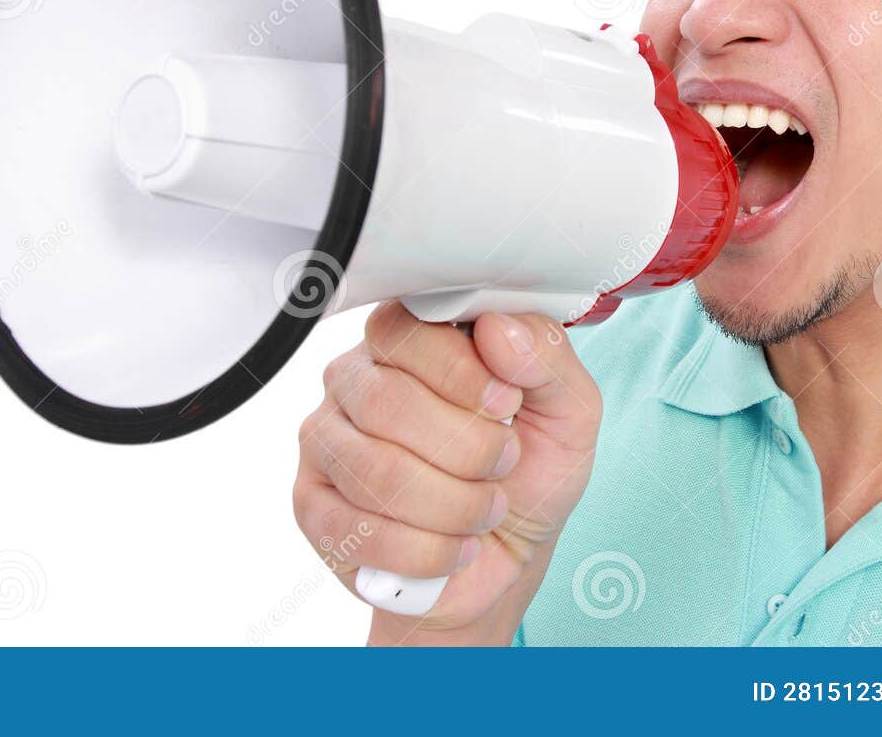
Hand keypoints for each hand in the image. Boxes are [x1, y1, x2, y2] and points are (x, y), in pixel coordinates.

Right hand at [292, 301, 601, 641]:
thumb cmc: (529, 472)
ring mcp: (326, 442)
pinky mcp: (313, 507)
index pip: (403, 331)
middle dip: (467, 449)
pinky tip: (455, 548)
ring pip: (376, 470)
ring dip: (454, 505)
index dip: (460, 373)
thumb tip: (499, 327)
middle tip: (504, 465)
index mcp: (411, 339)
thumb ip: (547, 357)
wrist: (506, 554)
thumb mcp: (568, 411)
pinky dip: (425, 551)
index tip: (508, 405)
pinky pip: (355, 530)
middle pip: (385, 401)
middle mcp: (355, 380)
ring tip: (487, 510)